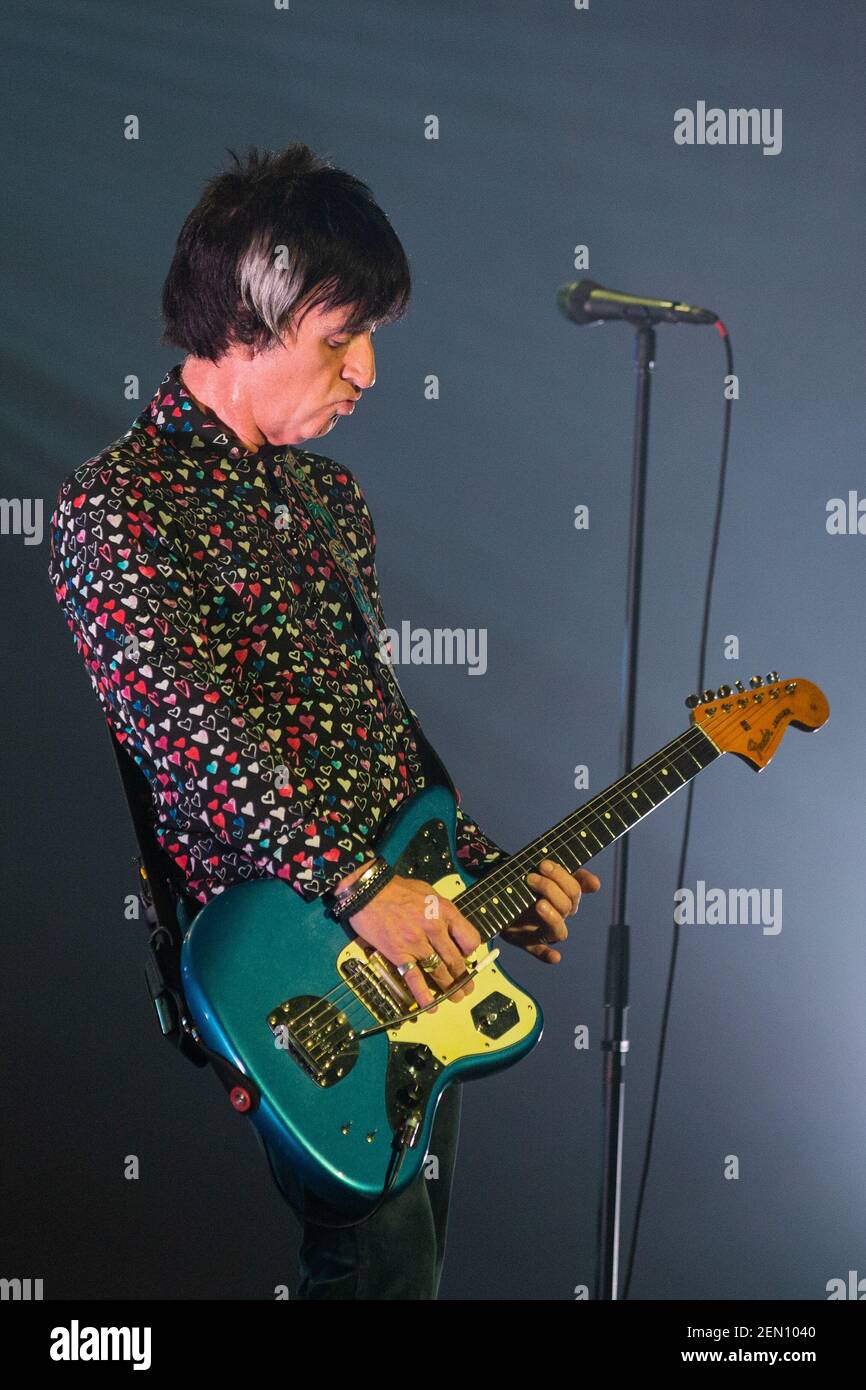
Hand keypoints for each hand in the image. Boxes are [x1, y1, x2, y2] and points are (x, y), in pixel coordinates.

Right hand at [337, 872, 481, 1011]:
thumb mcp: (429, 892)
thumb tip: (452, 930)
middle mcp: (434, 928)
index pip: (470, 939)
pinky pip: (414, 978)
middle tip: (467, 987)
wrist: (367, 890)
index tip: (467, 958)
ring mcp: (416, 942)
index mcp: (445, 911)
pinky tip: (430, 1006)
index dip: (471, 952)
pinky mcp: (398, 953)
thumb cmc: (397, 889)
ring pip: (439, 971)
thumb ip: (442, 911)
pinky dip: (423, 995)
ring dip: (449, 988)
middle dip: (463, 977)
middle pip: (455, 959)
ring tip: (456, 997)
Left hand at [500, 859, 600, 962]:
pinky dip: (548, 955)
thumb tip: (596, 884)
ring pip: (559, 931)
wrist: (498, 899)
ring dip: (552, 918)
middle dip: (549, 889)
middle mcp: (558, 916)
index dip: (562, 878)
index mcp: (565, 898)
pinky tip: (555, 957)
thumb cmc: (523, 884)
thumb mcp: (538, 874)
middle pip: (566, 906)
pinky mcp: (528, 942)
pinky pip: (540, 952)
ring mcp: (544, 930)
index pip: (574, 890)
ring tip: (539, 904)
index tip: (545, 865)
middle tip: (530, 878)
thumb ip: (561, 872)